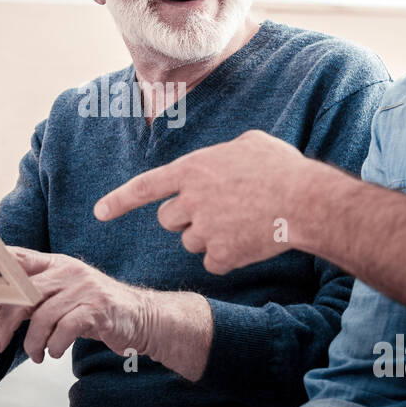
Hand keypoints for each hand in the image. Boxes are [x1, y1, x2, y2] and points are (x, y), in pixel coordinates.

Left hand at [0, 248, 150, 363]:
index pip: (19, 257)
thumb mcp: (59, 303)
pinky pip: (64, 329)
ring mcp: (85, 288)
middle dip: (6, 323)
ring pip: (42, 316)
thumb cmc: (94, 309)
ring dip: (32, 342)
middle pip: (24, 293)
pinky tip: (53, 353)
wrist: (140, 317)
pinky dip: (53, 346)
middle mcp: (69, 271)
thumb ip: (27, 304)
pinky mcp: (98, 308)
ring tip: (35, 355)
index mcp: (57, 264)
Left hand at [93, 130, 310, 273]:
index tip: (99, 212)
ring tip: (242, 222)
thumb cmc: (283, 168)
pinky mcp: (221, 255)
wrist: (307, 201)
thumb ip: (223, 154)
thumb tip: (224, 159)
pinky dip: (229, 257)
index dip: (119, 201)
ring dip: (209, 237)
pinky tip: (250, 242)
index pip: (144, 187)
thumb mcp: (249, 144)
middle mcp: (191, 200)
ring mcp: (204, 229)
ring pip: (191, 242)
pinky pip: (213, 262)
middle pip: (167, 220)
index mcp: (192, 169)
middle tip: (216, 212)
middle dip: (185, 219)